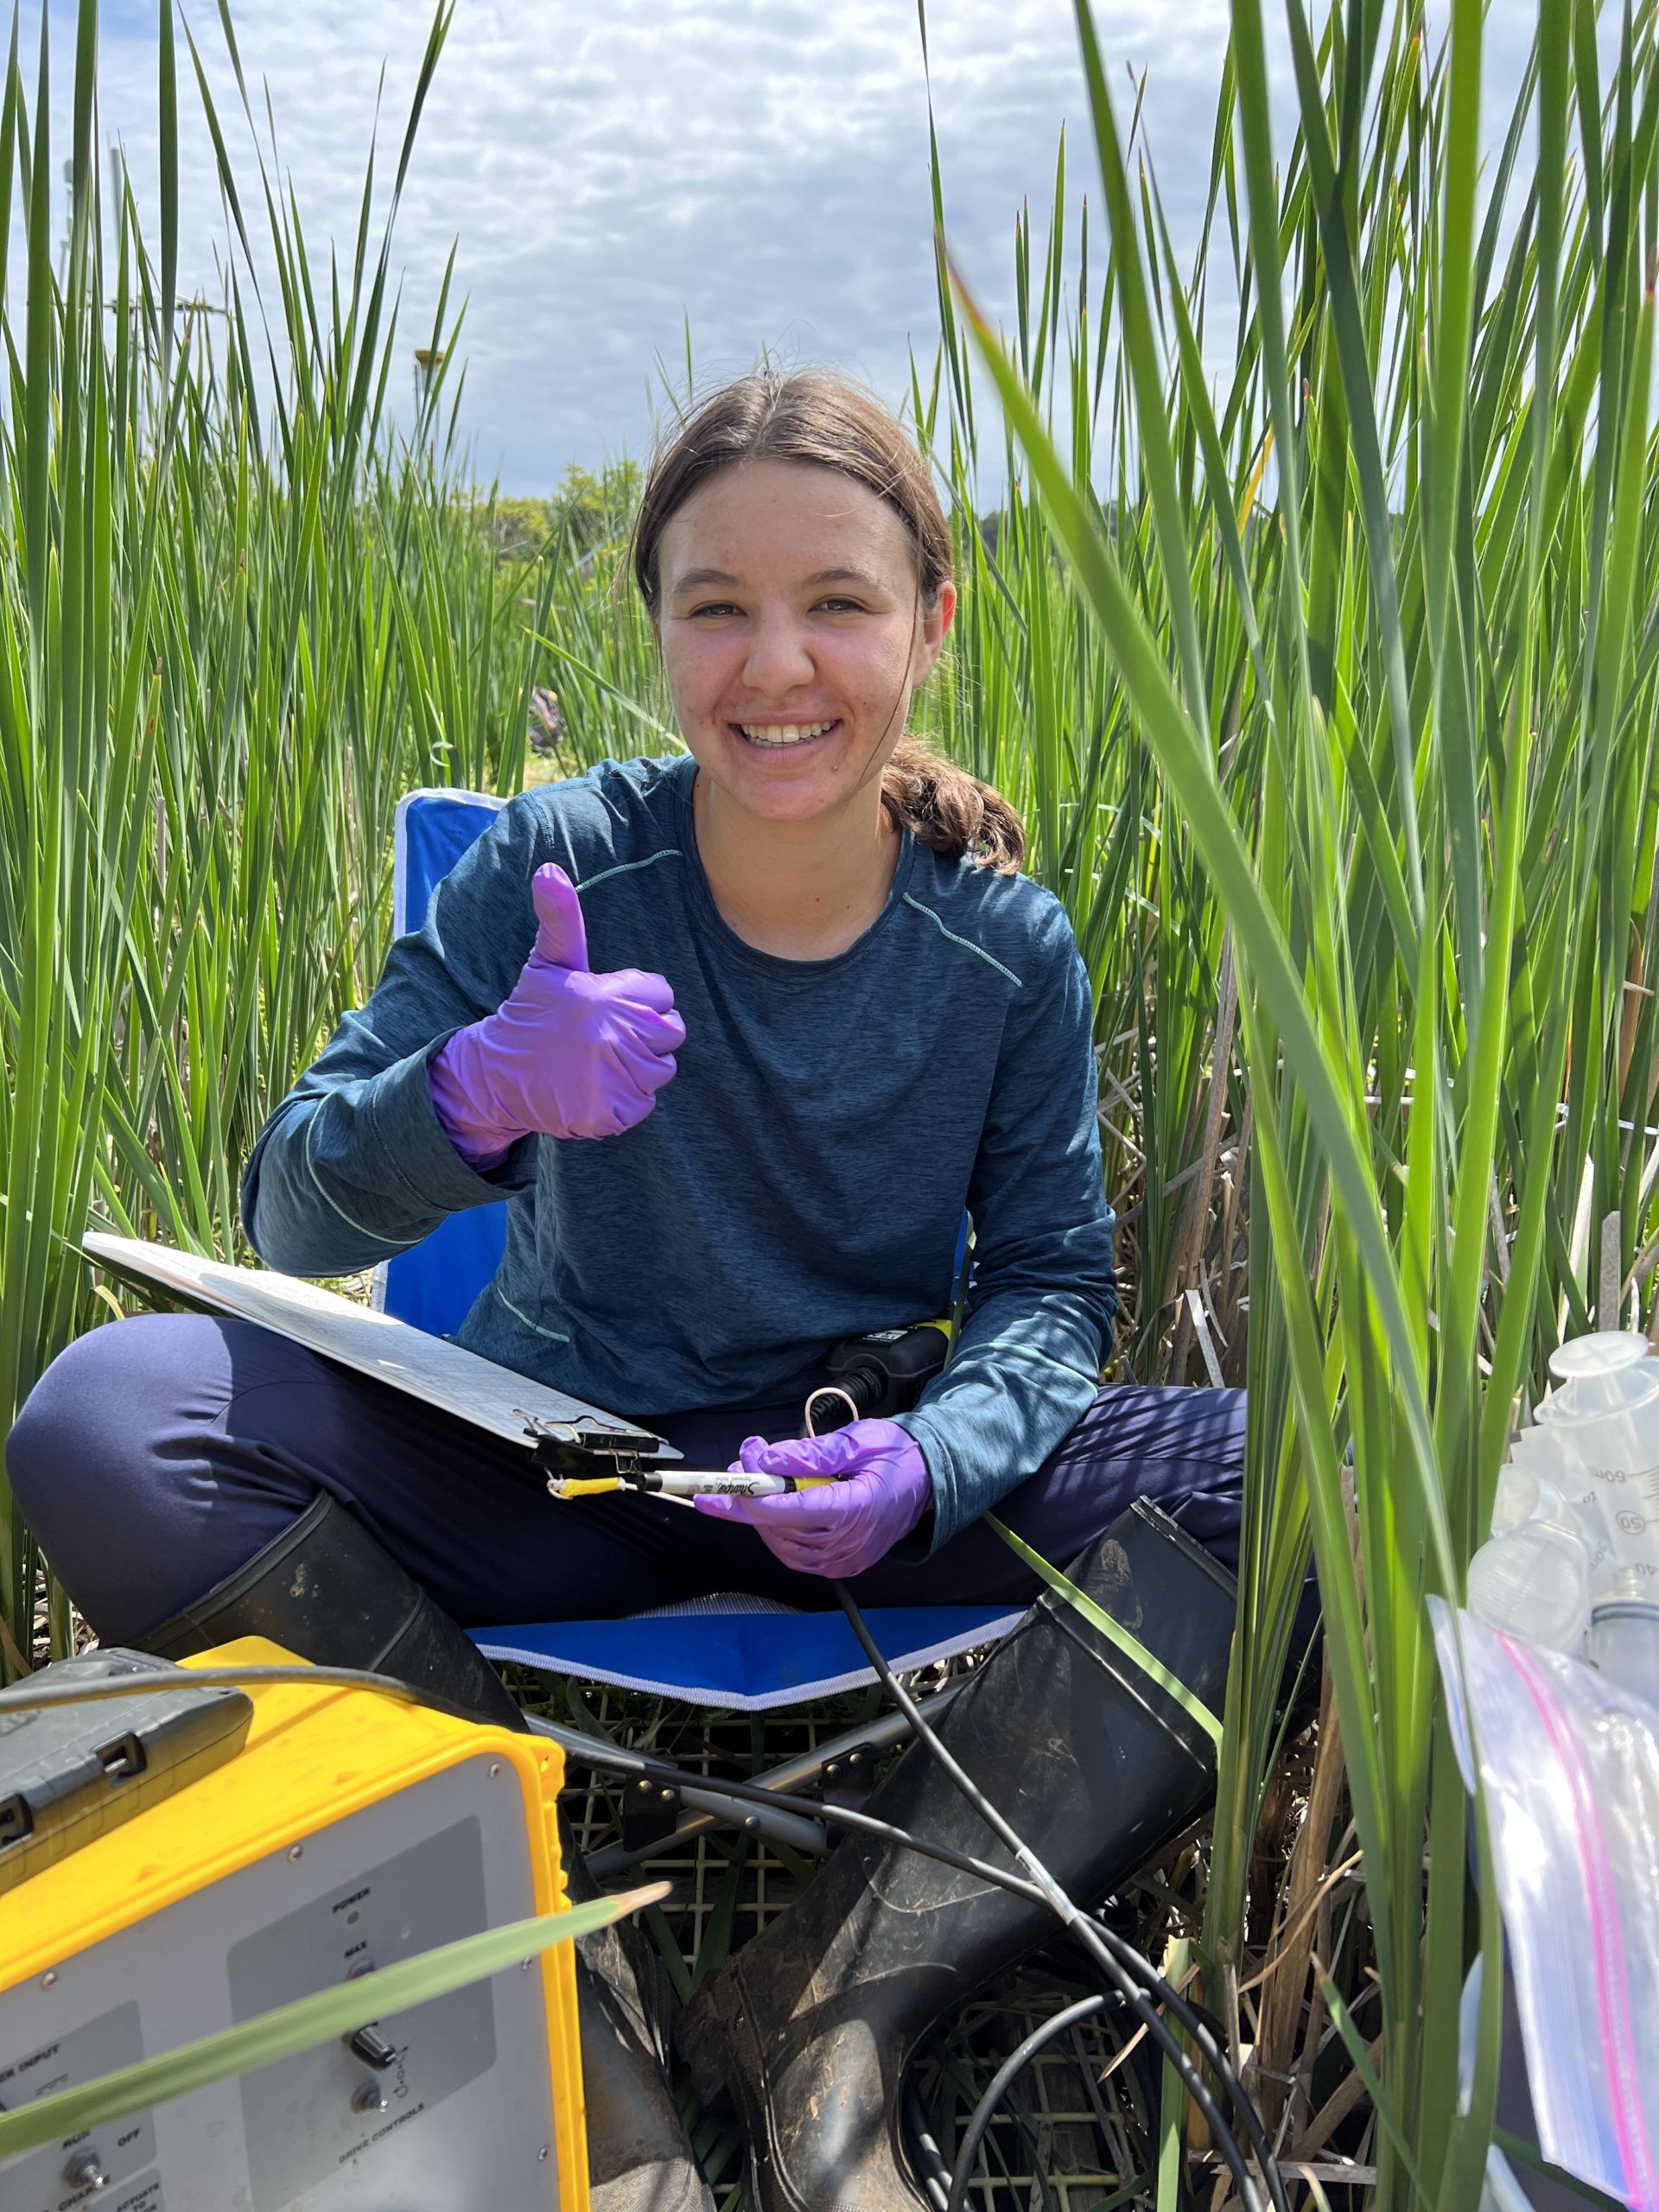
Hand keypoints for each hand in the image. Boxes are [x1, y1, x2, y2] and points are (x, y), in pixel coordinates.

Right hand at [429, 862, 684, 1163]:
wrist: (497, 1076)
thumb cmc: (532, 1014)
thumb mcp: (548, 963)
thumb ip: (561, 918)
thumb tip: (550, 869)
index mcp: (610, 993)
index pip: (663, 995)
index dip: (641, 1003)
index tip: (607, 1010)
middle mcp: (618, 1033)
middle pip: (672, 1034)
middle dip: (645, 1038)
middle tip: (603, 1041)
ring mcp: (617, 1075)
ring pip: (660, 1071)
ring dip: (635, 1072)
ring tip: (594, 1065)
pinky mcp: (613, 1111)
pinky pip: (643, 1105)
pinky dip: (622, 1103)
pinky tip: (591, 1090)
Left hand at [693, 1420, 931, 1578]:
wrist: (930, 1478)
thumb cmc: (895, 1453)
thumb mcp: (856, 1440)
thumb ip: (810, 1452)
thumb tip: (766, 1459)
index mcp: (855, 1510)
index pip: (789, 1512)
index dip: (751, 1496)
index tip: (728, 1477)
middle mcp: (848, 1544)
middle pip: (779, 1529)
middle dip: (751, 1496)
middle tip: (744, 1459)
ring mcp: (846, 1559)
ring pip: (782, 1545)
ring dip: (761, 1515)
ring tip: (756, 1478)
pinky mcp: (843, 1564)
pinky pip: (797, 1555)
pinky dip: (778, 1532)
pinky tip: (775, 1505)